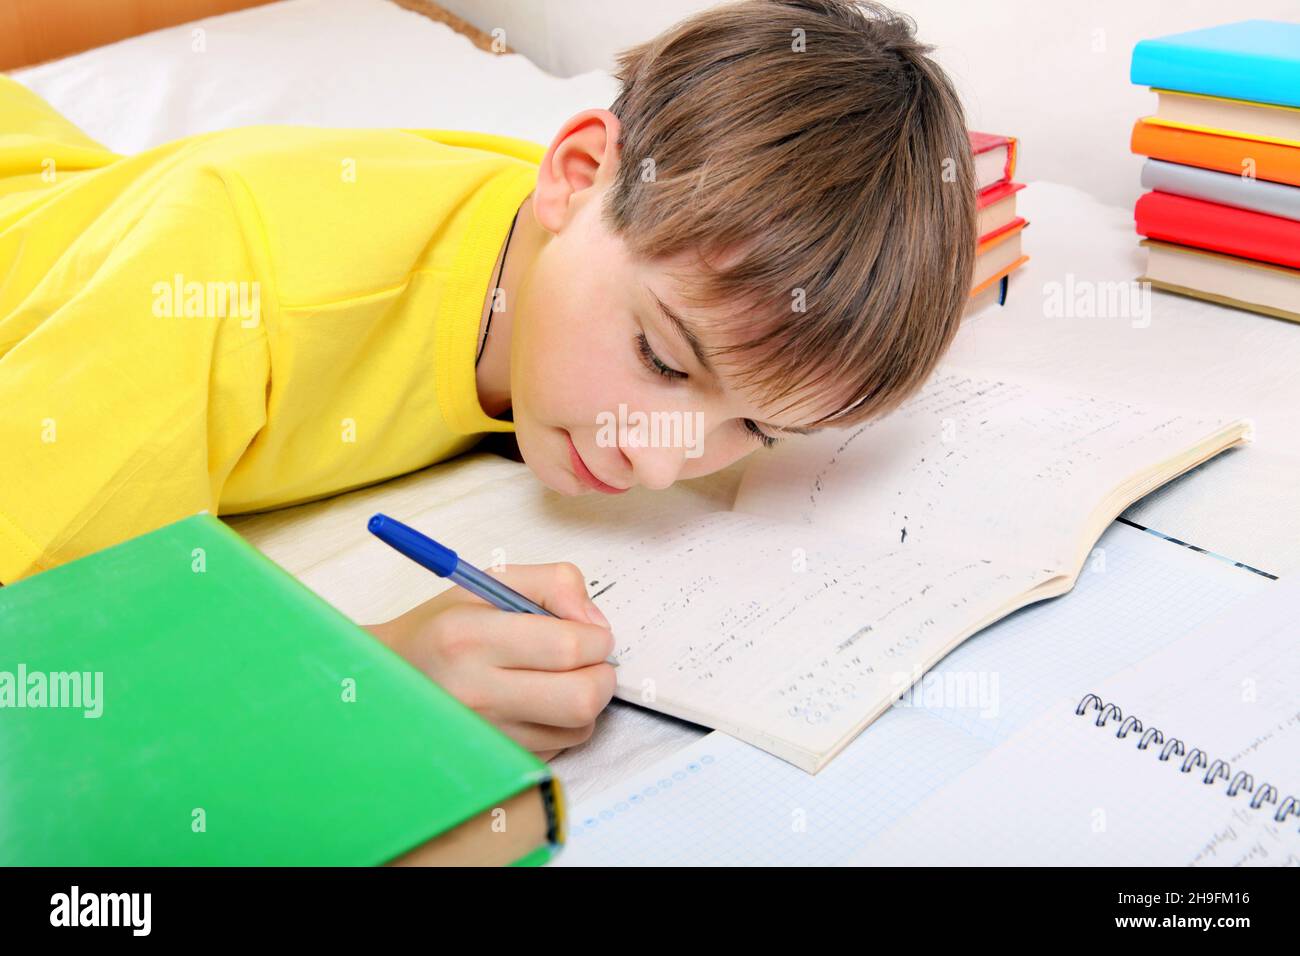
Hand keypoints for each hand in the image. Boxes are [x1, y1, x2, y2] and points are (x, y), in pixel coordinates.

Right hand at [363, 562, 615, 759]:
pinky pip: (559, 748)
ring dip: (585, 703)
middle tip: (591, 661)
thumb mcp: (492, 582)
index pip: (568, 646)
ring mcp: (484, 735)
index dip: (597, 638)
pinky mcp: (494, 762)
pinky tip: (538, 705)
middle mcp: (474, 692)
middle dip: (602, 676)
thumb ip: (555, 583)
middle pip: (580, 699)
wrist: (392, 679)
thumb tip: (596, 623)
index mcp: (470, 637)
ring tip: (559, 680)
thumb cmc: (446, 627)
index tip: (592, 633)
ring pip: (578, 728)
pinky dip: (563, 726)